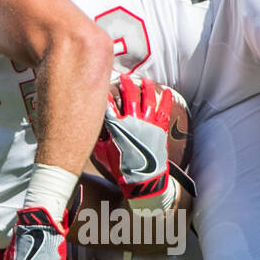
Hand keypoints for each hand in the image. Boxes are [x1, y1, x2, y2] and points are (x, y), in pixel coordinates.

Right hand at [91, 73, 173, 201]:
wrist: (142, 182)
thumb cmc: (121, 170)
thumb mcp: (102, 154)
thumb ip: (97, 139)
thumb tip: (92, 131)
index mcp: (117, 126)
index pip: (109, 104)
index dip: (106, 93)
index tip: (104, 87)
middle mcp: (133, 121)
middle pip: (129, 95)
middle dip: (126, 83)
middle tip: (124, 78)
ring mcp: (148, 123)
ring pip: (148, 98)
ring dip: (146, 87)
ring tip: (145, 81)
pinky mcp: (160, 129)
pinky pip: (165, 110)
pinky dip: (166, 100)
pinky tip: (167, 92)